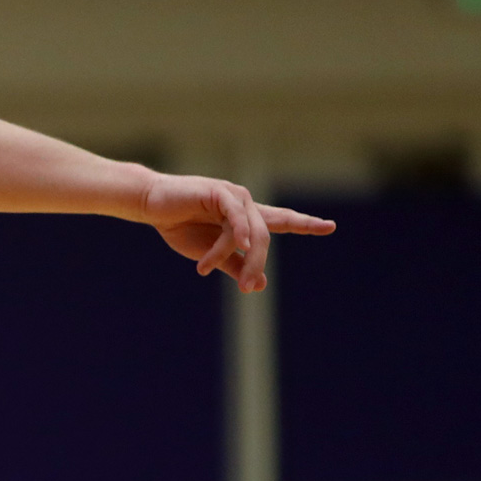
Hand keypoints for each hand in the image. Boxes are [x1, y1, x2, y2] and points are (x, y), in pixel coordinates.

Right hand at [140, 174, 334, 291]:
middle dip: (259, 264)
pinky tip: (241, 245)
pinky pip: (236, 218)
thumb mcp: (210, 254)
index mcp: (245, 218)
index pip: (281, 220)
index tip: (329, 226)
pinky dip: (238, 233)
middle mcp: (245, 204)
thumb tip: (260, 283)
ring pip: (253, 232)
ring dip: (240, 257)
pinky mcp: (221, 193)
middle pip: (267, 236)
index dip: (305, 224)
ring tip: (218, 272)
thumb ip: (235, 266)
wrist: (151, 206)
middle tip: (250, 288)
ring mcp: (235, 196)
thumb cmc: (178, 226)